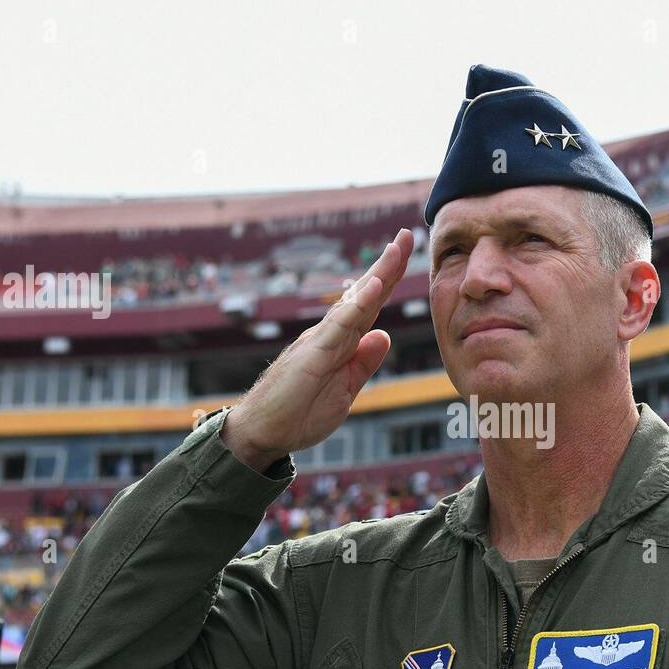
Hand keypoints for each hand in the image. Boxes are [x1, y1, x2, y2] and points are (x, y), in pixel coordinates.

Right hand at [221, 228, 414, 471]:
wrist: (262, 433)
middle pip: (364, 296)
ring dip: (377, 276)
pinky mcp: (312, 354)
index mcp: (342, 344)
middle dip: (387, 265)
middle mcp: (331, 335)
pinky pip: (339, 327)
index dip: (389, 282)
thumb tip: (384, 336)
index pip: (370, 308)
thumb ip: (363, 364)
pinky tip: (372, 288)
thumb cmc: (298, 413)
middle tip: (407, 235)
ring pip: (353, 303)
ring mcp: (320, 341)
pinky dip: (356, 306)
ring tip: (397, 250)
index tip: (406, 254)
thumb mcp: (345, 391)